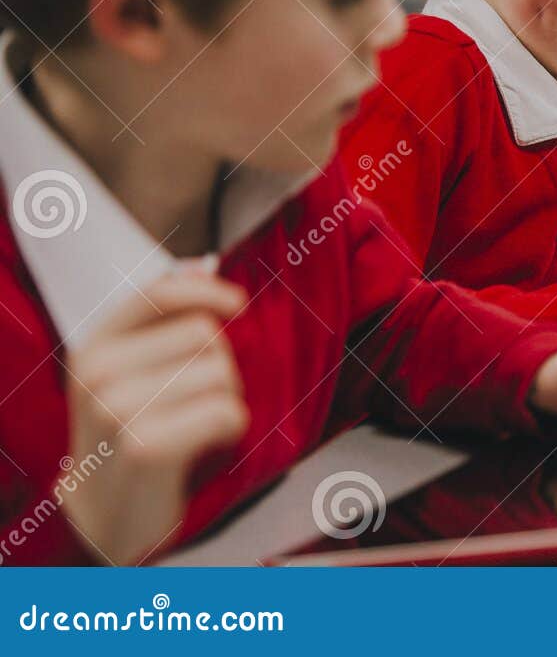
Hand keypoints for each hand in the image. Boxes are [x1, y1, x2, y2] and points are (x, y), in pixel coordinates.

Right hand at [59, 268, 249, 564]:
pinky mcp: (146, 446)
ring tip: (200, 425)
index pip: (158, 293)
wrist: (103, 516)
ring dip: (229, 400)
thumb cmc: (130, 436)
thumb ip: (162, 322)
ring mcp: (118, 410)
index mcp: (94, 347)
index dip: (207, 291)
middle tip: (199, 401)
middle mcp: (98, 374)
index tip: (237, 303)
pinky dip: (233, 429)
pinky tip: (209, 444)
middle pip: (205, 335)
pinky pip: (227, 412)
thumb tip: (205, 265)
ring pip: (221, 374)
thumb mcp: (130, 374)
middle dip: (222, 366)